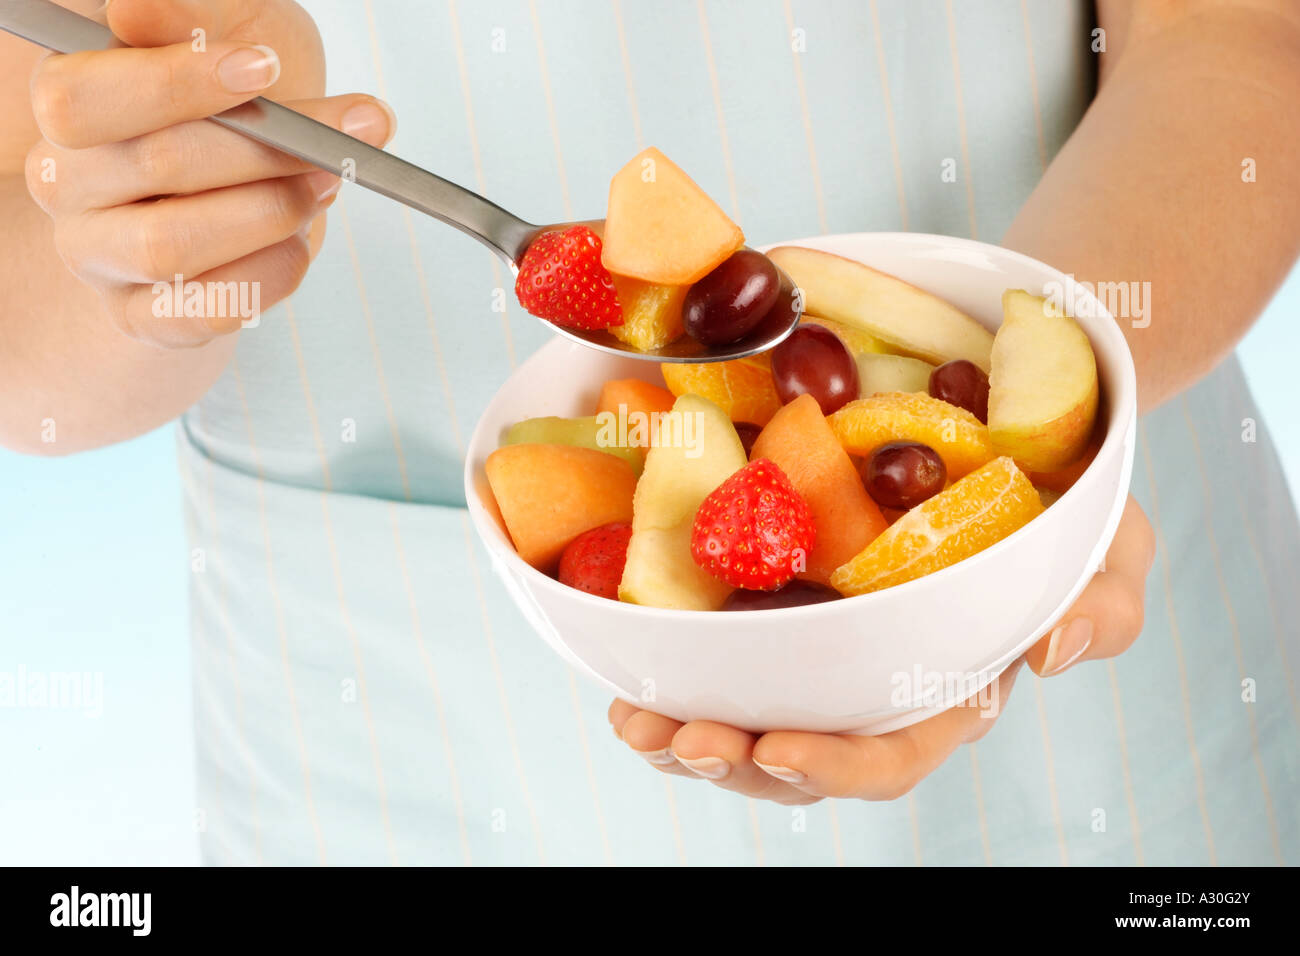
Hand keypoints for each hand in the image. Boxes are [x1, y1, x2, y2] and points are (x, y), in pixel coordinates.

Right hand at [23, 0, 394, 346]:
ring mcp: (99, 256)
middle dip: (265, 150)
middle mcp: (65, 182)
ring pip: (170, 245)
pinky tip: (300, 242)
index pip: (81, 96)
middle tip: (340, 138)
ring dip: (270, 213)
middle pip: (153, 166)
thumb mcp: (235, 29)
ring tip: (324, 186)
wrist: (250, 182)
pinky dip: (268, 275)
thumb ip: (196, 18)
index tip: (263, 67)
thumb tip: (136, 12)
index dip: (176, 83)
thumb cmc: (243, 97)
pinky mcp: (142, 317)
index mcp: (71, 101)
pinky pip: (201, 312)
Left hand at [610, 496, 1154, 803]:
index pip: (892, 752)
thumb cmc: (1058, 509)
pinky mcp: (768, 610)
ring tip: (637, 721)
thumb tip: (1052, 654)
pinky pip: (711, 661)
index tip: (775, 744)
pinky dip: (664, 677)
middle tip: (683, 737)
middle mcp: (867, 685)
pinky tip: (627, 679)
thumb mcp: (1110, 546)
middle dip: (734, 761)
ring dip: (684, 737)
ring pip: (742, 724)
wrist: (1000, 439)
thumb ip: (1101, 603)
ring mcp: (811, 652)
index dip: (836, 764)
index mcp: (943, 690)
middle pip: (797, 757)